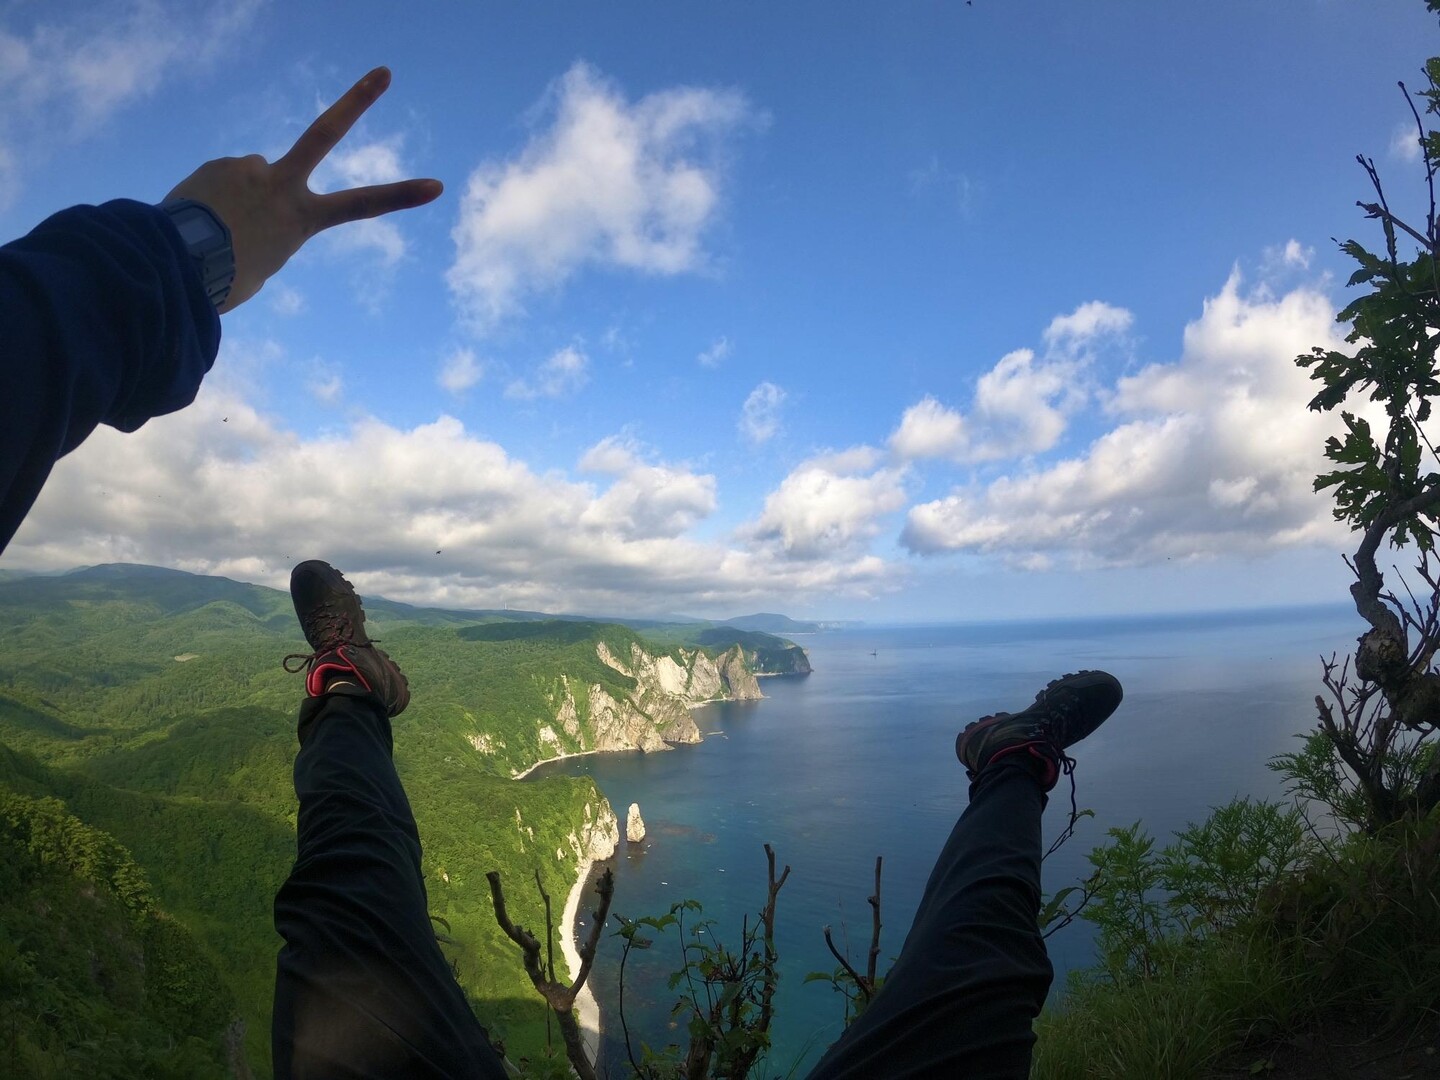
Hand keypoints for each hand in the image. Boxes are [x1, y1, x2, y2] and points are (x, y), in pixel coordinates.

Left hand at [164, 67, 442, 313]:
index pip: (363, 205)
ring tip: (216, 229)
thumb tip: (253, 201)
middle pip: (326, 133)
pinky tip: (198, 219)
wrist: (175, 263)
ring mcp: (250, 170)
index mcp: (301, 219)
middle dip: (359, 101)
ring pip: (253, 178)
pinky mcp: (218, 164)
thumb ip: (269, 231)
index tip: (437, 185)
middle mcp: (281, 184)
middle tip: (383, 73)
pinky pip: (221, 181)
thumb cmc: (223, 279)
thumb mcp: (262, 265)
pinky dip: (212, 199)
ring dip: (239, 199)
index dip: (402, 196)